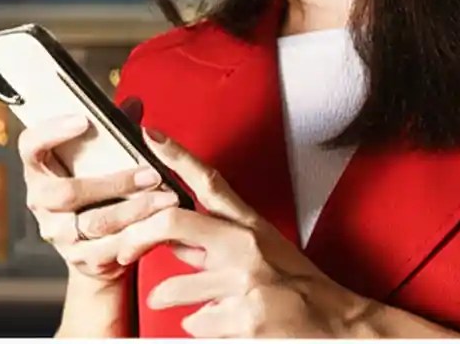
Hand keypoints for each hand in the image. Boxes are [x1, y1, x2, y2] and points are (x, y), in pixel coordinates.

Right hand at [19, 110, 180, 281]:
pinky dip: (139, 235)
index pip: (29, 146)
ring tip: (167, 197)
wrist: (94, 251)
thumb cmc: (96, 192)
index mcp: (39, 171)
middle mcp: (41, 203)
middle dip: (114, 182)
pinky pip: (111, 248)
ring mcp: (58, 233)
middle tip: (151, 172)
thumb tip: (134, 103)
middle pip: (66, 192)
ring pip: (95, 222)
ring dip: (136, 209)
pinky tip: (161, 224)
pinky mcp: (81, 258)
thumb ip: (114, 133)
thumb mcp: (99, 162)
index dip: (50, 132)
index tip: (83, 119)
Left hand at [115, 129, 370, 337]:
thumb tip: (168, 236)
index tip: (150, 135)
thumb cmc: (296, 286)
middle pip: (172, 221)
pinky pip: (195, 323)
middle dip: (134, 237)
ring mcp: (248, 280)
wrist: (339, 324)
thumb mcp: (258, 250)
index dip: (177, 155)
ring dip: (170, 300)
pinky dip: (198, 327)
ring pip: (175, 287)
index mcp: (247, 225)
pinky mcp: (249, 317)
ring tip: (180, 304)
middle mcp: (247, 246)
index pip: (209, 181)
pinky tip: (219, 325)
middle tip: (120, 251)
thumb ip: (212, 241)